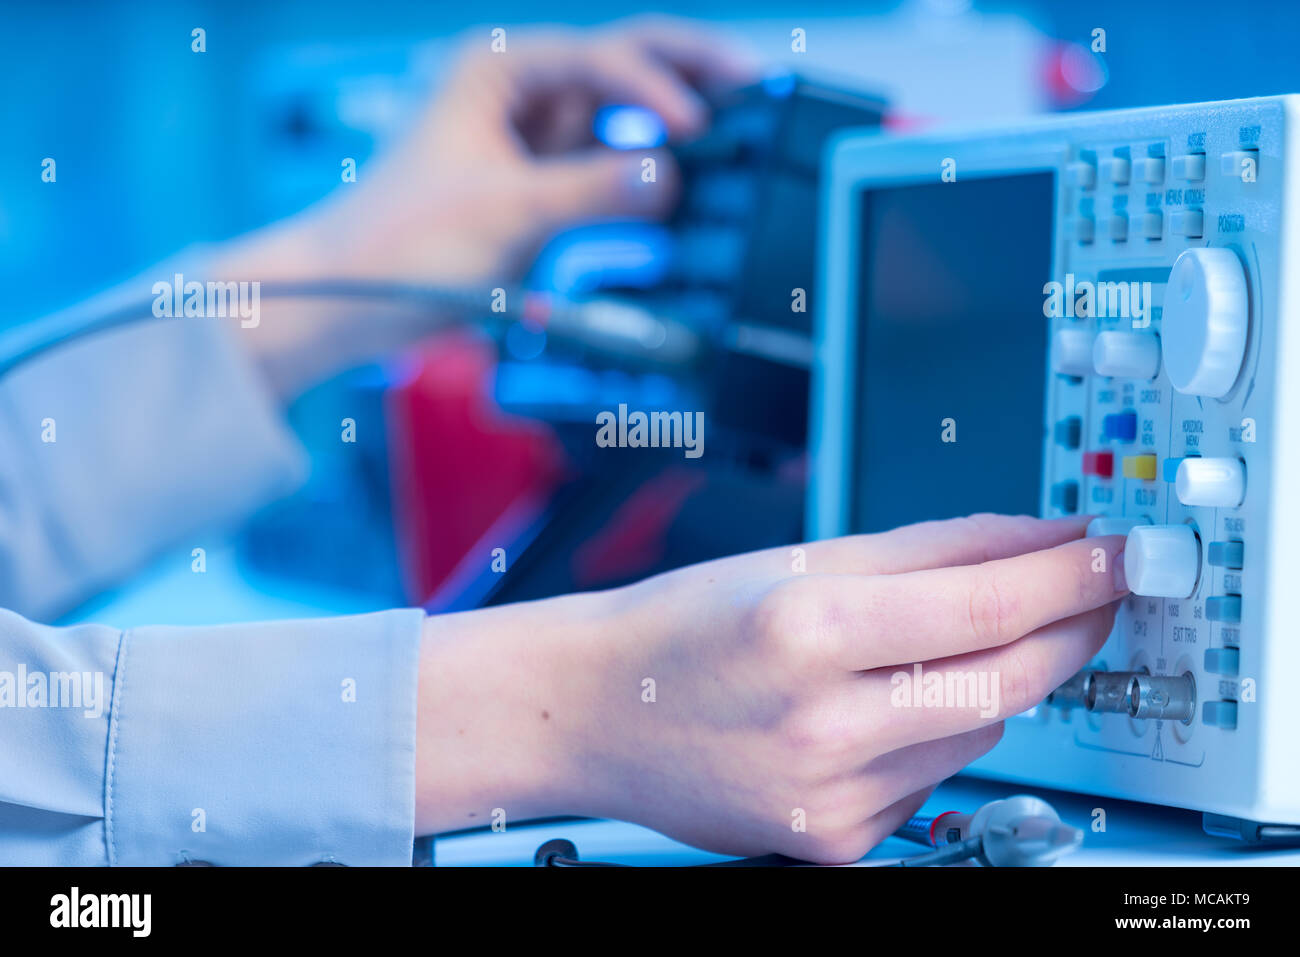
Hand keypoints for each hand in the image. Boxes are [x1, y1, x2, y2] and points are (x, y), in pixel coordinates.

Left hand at [305, 16, 756, 286]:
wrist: (348, 298)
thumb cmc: (398, 242)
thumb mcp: (505, 212)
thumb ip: (591, 191)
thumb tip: (667, 177)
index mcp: (496, 68)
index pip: (600, 58)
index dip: (657, 89)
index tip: (699, 129)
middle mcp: (517, 92)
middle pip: (620, 66)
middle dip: (686, 74)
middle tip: (755, 86)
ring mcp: (529, 139)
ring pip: (619, 118)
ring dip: (668, 125)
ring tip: (735, 131)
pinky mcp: (537, 187)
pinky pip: (604, 170)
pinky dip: (640, 175)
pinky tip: (682, 182)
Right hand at [414, 513, 1127, 862]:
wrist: (594, 713)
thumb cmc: (681, 627)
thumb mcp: (796, 558)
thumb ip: (929, 551)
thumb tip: (1035, 542)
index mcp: (803, 628)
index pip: (985, 605)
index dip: (1072, 574)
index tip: (1116, 551)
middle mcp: (820, 724)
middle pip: (1007, 682)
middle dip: (1069, 631)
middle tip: (1094, 591)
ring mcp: (830, 797)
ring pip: (978, 732)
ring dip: (993, 678)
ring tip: (936, 644)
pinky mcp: (835, 841)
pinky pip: (934, 779)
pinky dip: (936, 732)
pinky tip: (879, 707)